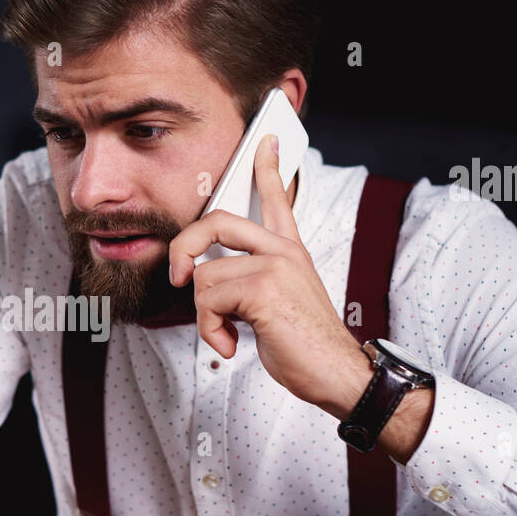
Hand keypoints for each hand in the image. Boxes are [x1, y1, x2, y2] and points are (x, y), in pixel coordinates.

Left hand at [168, 133, 370, 413]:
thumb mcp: (279, 303)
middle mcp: (283, 251)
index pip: (277, 198)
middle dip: (185, 248)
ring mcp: (274, 266)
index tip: (264, 141)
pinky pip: (208, 300)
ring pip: (204, 275)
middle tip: (180, 277)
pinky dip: (210, 331)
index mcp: (290, 251)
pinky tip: (231, 344)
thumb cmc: (306, 345)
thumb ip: (250, 281)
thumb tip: (207, 281)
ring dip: (206, 317)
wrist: (337, 374)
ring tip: (228, 335)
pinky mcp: (263, 288)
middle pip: (216, 220)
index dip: (267, 167)